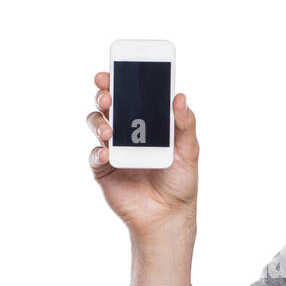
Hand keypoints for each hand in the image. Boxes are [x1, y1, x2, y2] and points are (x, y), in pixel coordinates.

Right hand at [87, 71, 197, 240]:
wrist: (167, 217)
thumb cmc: (180, 182)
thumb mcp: (189, 152)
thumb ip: (185, 125)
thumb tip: (180, 97)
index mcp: (147, 122)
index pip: (132, 94)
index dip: (121, 79)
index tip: (116, 68)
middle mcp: (127, 131)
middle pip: (109, 104)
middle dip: (105, 94)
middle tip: (107, 93)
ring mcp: (113, 149)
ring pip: (97, 124)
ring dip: (99, 122)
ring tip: (109, 129)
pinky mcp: (103, 169)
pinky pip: (95, 155)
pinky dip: (99, 151)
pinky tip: (107, 152)